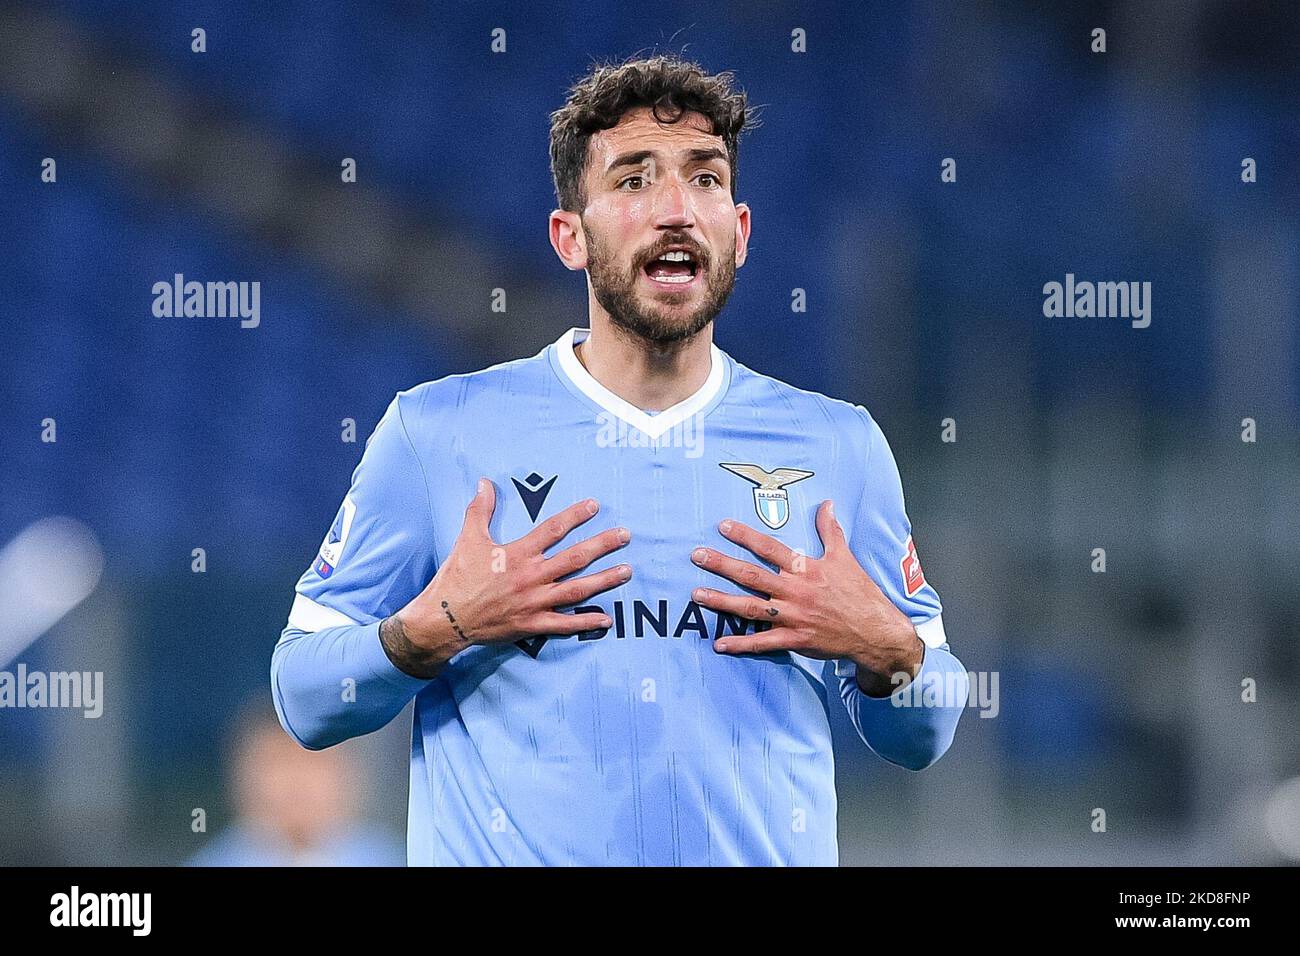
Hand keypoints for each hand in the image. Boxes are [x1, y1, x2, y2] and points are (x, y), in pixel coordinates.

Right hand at [381, 478, 631, 676]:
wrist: (446, 618)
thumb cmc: (457, 577)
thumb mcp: (468, 539)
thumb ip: (480, 510)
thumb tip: (485, 482)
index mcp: (518, 553)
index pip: (553, 529)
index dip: (575, 516)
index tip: (595, 505)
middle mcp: (532, 576)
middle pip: (575, 558)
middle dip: (603, 545)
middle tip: (625, 536)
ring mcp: (534, 601)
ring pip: (577, 589)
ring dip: (604, 580)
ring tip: (627, 570)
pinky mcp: (532, 624)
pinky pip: (565, 624)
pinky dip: (586, 622)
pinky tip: (606, 619)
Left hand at [689, 500, 922, 695]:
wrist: (874, 630)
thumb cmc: (859, 592)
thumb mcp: (845, 557)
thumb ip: (830, 530)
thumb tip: (826, 504)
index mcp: (805, 568)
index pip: (769, 547)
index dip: (745, 536)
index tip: (723, 526)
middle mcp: (794, 591)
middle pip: (751, 575)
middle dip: (721, 564)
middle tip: (696, 555)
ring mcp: (792, 617)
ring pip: (750, 607)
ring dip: (721, 601)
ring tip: (696, 594)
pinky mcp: (794, 639)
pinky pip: (762, 643)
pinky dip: (740, 644)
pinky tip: (719, 643)